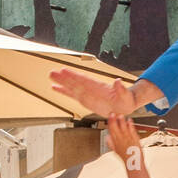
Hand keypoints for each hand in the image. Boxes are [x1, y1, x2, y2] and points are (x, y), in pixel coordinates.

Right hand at [49, 68, 165, 119]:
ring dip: (61, 83)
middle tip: (52, 72)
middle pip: (75, 82)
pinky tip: (55, 88)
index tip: (65, 71)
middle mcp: (90, 89)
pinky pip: (73, 95)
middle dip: (64, 78)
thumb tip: (118, 81)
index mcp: (98, 87)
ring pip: (72, 87)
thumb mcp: (125, 95)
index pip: (83, 80)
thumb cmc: (126, 100)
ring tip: (51, 77)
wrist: (125, 105)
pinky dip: (64, 92)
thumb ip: (121, 88)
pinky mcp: (86, 100)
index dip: (74, 76)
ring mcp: (87, 94)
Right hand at [105, 112, 142, 163]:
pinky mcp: (135, 139)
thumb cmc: (125, 156)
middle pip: (117, 128)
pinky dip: (131, 125)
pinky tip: (130, 121)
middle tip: (114, 114)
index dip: (110, 122)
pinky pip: (132, 131)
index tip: (110, 116)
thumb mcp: (115, 150)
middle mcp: (122, 140)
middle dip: (115, 121)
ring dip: (122, 122)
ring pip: (124, 129)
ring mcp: (128, 139)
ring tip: (121, 116)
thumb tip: (107, 137)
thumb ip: (111, 143)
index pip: (111, 130)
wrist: (134, 162)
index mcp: (116, 142)